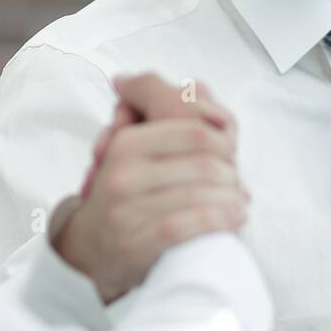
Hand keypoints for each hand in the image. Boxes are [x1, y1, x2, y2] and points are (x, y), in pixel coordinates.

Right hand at [53, 73, 249, 303]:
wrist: (90, 246)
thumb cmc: (122, 190)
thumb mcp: (133, 143)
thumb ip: (162, 108)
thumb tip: (191, 84)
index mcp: (127, 144)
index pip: (194, 131)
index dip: (224, 142)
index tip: (231, 154)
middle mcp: (123, 175)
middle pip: (203, 165)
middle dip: (230, 175)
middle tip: (239, 183)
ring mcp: (126, 211)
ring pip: (198, 196)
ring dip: (230, 201)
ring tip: (240, 203)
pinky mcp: (134, 245)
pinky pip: (184, 227)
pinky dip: (216, 222)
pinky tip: (231, 221)